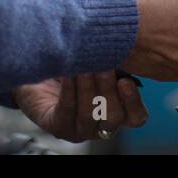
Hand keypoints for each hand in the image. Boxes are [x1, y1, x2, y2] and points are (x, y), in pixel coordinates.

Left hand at [12, 73, 147, 142]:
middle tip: (104, 68)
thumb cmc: (78, 62)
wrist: (41, 68)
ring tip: (85, 68)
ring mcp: (80, 129)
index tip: (126, 81)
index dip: (133, 102)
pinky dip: (69, 92)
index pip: (136, 117)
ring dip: (88, 90)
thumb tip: (125, 47)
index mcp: (119, 111)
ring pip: (89, 116)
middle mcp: (102, 125)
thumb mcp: (100, 60)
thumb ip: (115, 60)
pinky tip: (69, 76)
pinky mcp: (59, 127)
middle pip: (114, 118)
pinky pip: (67, 112)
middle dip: (109, 91)